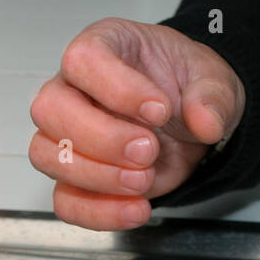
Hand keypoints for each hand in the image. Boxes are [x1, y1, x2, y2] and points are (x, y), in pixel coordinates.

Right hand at [28, 18, 245, 229]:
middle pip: (50, 109)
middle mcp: (72, 89)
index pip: (83, 59)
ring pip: (46, 155)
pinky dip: (99, 211)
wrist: (188, 123)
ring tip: (144, 179)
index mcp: (103, 48)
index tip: (158, 109)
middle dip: (103, 138)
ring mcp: (65, 135)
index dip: (116, 87)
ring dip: (98, 176)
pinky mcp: (73, 177)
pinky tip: (137, 208)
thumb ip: (213, 96)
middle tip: (149, 150)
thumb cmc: (183, 88)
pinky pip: (64, 200)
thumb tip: (206, 121)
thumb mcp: (213, 79)